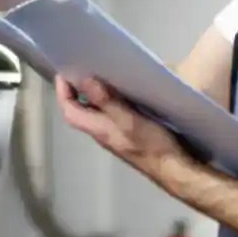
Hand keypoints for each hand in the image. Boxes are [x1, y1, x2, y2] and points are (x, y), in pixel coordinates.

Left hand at [55, 75, 186, 180]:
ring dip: (94, 93)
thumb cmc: (152, 145)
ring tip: (100, 73)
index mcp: (98, 129)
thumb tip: (85, 80)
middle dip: (76, 90)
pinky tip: (123, 89)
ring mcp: (115, 134)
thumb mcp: (129, 120)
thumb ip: (107, 101)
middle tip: (82, 67)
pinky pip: (111, 113)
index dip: (63, 91)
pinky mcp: (129, 133)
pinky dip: (111, 99)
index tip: (65, 71)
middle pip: (80, 110)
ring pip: (96, 112)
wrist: (175, 169)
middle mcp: (102, 132)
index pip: (69, 110)